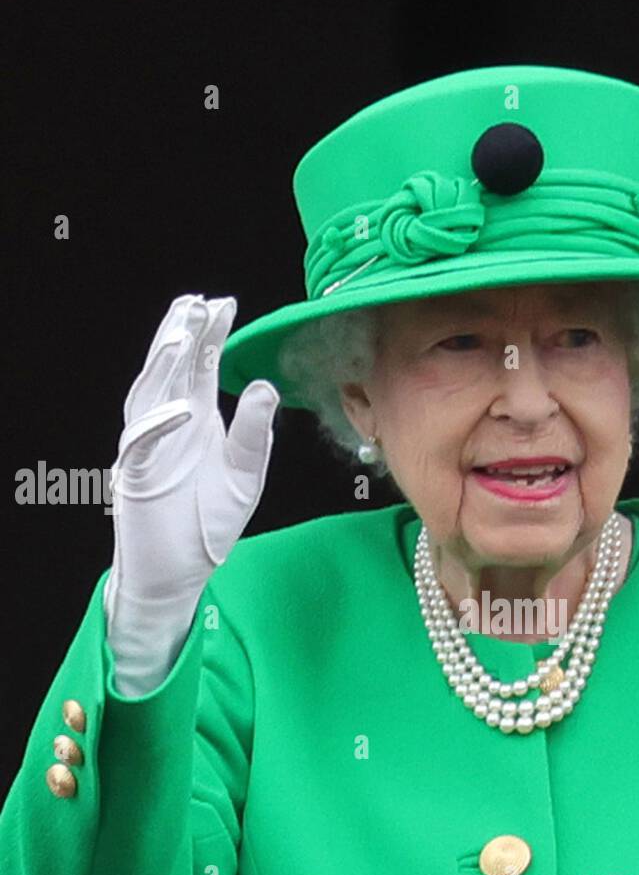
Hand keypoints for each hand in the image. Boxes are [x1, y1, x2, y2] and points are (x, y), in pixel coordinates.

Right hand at [103, 294, 277, 694]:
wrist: (180, 572)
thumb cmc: (208, 523)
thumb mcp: (245, 476)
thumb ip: (254, 434)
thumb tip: (266, 385)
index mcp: (197, 419)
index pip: (202, 367)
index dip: (211, 336)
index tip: (225, 304)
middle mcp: (170, 425)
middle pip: (173, 370)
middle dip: (183, 335)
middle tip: (198, 303)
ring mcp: (149, 448)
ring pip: (149, 396)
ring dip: (163, 365)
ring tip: (180, 334)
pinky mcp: (135, 476)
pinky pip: (143, 444)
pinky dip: (160, 425)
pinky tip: (183, 408)